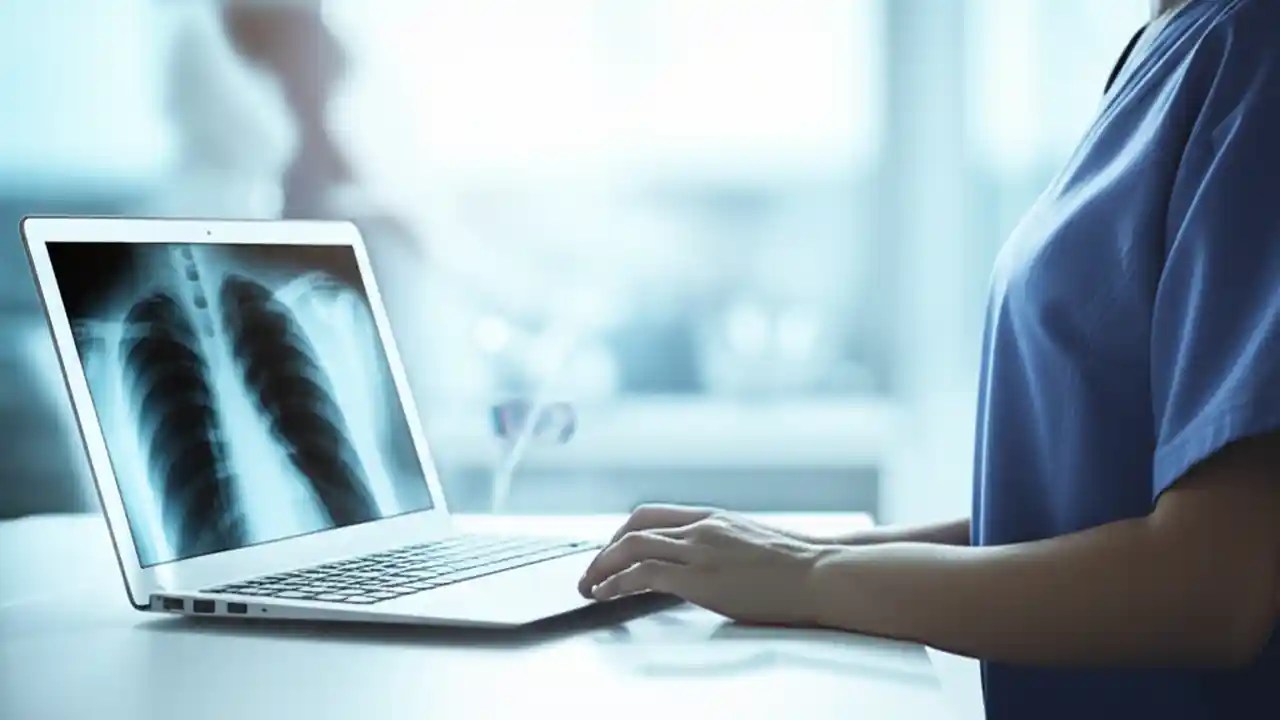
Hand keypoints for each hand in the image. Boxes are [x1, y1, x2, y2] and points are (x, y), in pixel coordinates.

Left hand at [578, 504, 828, 625]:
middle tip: (592, 571)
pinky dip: (615, 583)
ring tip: (588, 587)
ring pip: (631, 546)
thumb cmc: (801, 566)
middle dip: (605, 549)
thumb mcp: (755, 543)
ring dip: (601, 567)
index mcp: (715, 517)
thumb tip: (711, 562)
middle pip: (635, 525)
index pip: (653, 515)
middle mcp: (702, 527)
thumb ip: (725, 546)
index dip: (624, 533)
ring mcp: (700, 550)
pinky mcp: (700, 578)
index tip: (612, 552)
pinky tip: (605, 595)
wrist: (823, 573)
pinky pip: (643, 575)